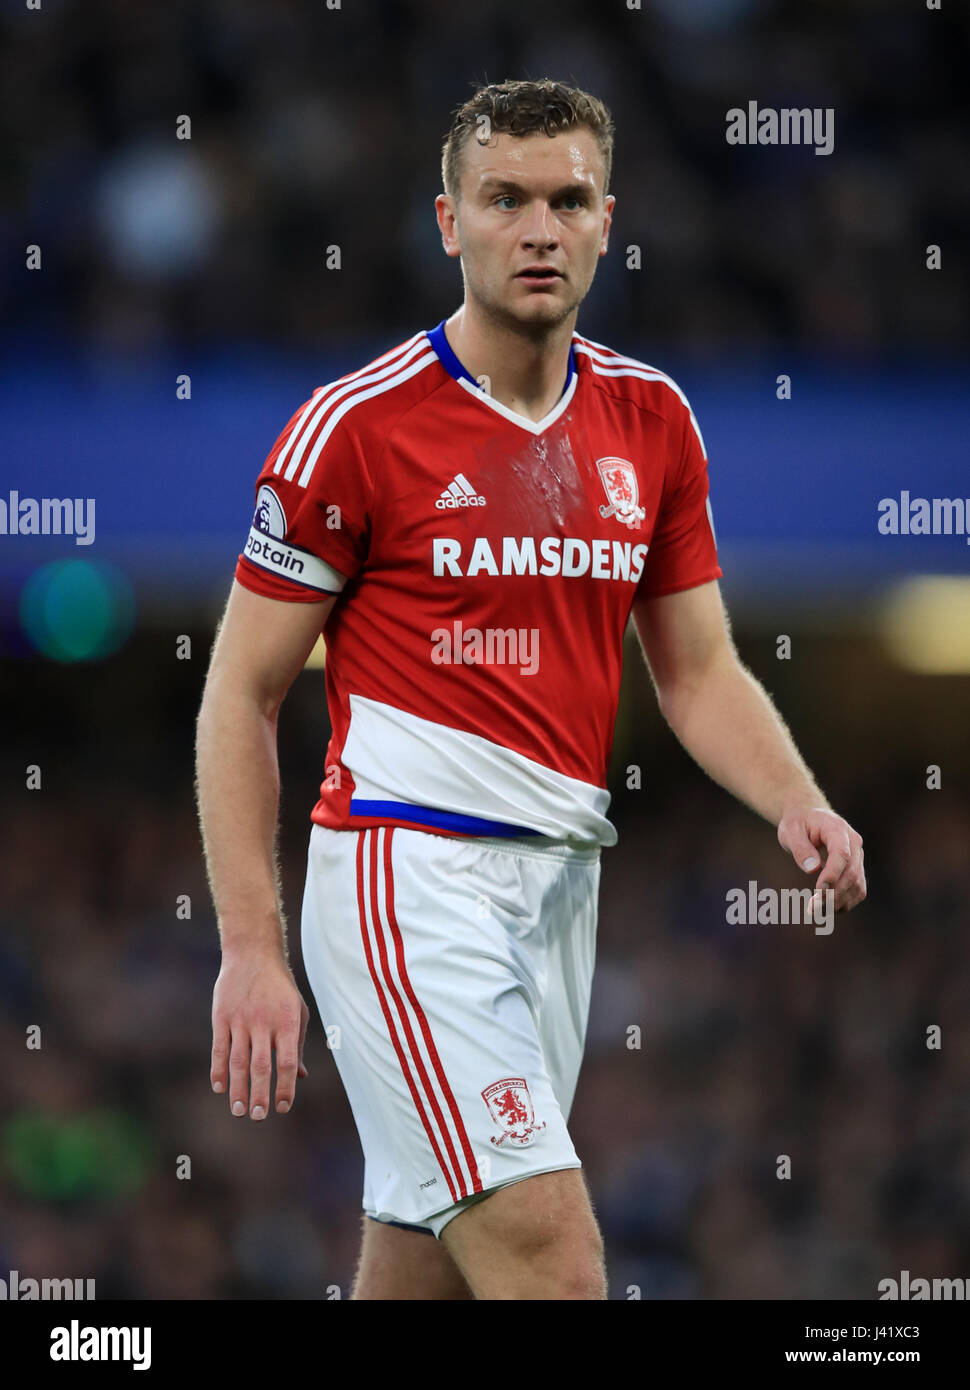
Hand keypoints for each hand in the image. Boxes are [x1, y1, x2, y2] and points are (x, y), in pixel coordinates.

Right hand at [211, 947, 309, 1118]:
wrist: (253, 954)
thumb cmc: (280, 987)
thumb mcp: (297, 1010)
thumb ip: (296, 1043)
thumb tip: (299, 1076)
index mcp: (287, 1021)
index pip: (287, 1061)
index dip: (285, 1086)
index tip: (283, 1107)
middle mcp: (264, 1022)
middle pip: (261, 1066)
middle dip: (259, 1094)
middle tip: (258, 1117)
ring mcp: (241, 1019)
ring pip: (238, 1061)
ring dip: (237, 1088)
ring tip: (238, 1110)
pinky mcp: (221, 1016)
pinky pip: (219, 1048)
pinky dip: (218, 1069)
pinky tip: (219, 1087)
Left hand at [777, 804, 865, 914]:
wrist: (809, 818)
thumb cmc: (798, 824)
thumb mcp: (791, 830)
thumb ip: (800, 848)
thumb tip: (812, 868)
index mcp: (838, 829)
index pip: (842, 854)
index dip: (832, 874)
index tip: (818, 891)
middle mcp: (854, 843)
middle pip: (851, 873)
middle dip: (834, 894)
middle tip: (813, 909)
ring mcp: (858, 857)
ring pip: (857, 885)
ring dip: (839, 902)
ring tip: (816, 911)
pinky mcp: (857, 869)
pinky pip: (857, 890)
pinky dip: (845, 902)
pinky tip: (827, 909)